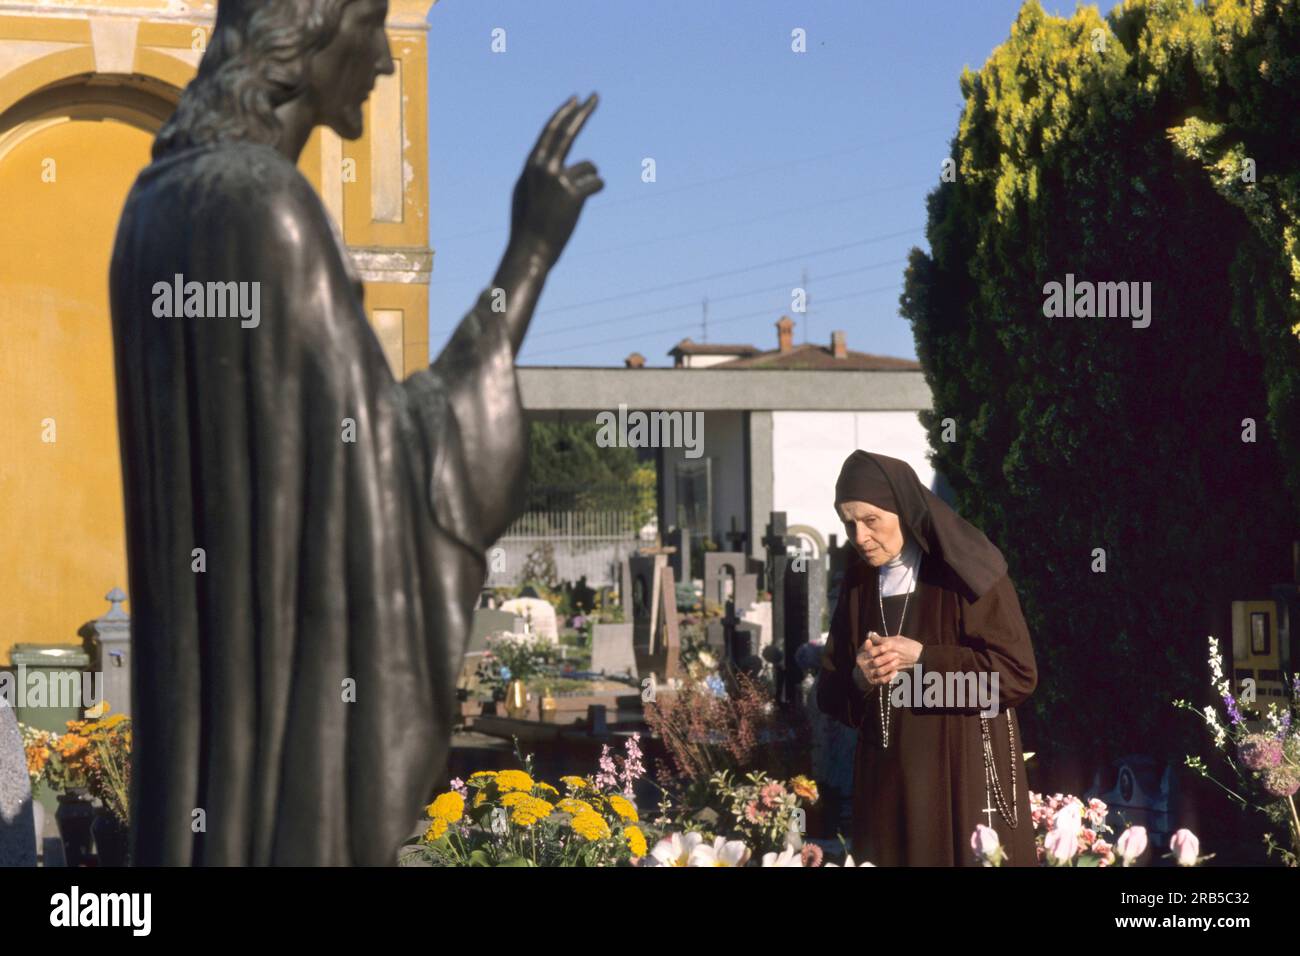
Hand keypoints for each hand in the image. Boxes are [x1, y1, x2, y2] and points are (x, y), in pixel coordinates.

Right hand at [509, 94, 603, 268]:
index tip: (576, 100)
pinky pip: (596, 183)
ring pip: (589, 167)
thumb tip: (554, 158)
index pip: (550, 131)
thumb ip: (538, 172)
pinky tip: (580, 206)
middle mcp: (544, 167)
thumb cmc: (528, 223)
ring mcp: (560, 180)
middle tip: (595, 96)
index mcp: (531, 165)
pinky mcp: (574, 194)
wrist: (531, 250)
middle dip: (583, 112)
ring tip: (572, 203)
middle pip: (568, 132)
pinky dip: (594, 192)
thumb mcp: (526, 192)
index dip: (564, 113)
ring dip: (588, 180)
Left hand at [853, 633, 922, 688]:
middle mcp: (888, 651)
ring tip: (872, 659)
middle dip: (868, 650)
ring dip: (872, 660)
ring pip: (875, 662)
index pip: (873, 639)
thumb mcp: (899, 638)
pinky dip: (879, 667)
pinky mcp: (893, 668)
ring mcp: (890, 661)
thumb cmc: (910, 645)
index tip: (869, 637)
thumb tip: (875, 636)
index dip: (870, 638)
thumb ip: (886, 638)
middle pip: (871, 651)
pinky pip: (882, 669)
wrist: (921, 656)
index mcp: (889, 642)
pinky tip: (878, 666)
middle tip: (867, 649)